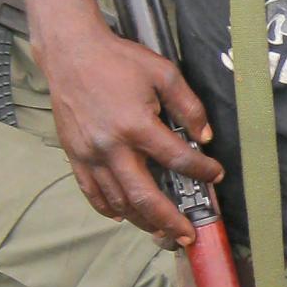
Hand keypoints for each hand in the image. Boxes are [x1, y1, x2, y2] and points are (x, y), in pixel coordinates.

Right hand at [42, 22, 221, 243]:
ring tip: (160, 229)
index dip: (202, 171)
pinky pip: (92, 192)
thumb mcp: (163, 73)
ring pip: (118, 201)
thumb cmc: (117, 60)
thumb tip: (204, 136)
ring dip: (142, 220)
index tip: (215, 175)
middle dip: (170, 220)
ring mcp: (90, 155)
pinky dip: (109, 208)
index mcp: (136, 125)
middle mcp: (112, 146)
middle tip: (187, 234)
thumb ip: (188, 105)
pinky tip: (123, 215)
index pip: (177, 159)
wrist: (71, 52)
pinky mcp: (75, 156)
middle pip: (144, 197)